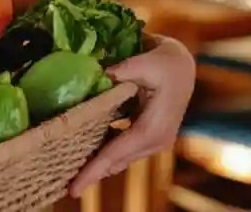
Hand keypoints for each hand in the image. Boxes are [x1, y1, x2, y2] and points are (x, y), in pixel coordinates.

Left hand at [68, 36, 195, 198]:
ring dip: (97, 168)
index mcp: (154, 128)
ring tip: (72, 178)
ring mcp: (153, 142)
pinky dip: (104, 155)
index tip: (76, 186)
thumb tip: (103, 75)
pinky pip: (121, 151)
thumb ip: (126, 69)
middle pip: (117, 162)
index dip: (95, 168)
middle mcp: (156, 141)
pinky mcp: (147, 138)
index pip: (118, 152)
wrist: (182, 66)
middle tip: (69, 188)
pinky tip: (85, 157)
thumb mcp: (147, 61)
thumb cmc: (164, 63)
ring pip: (119, 159)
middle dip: (92, 174)